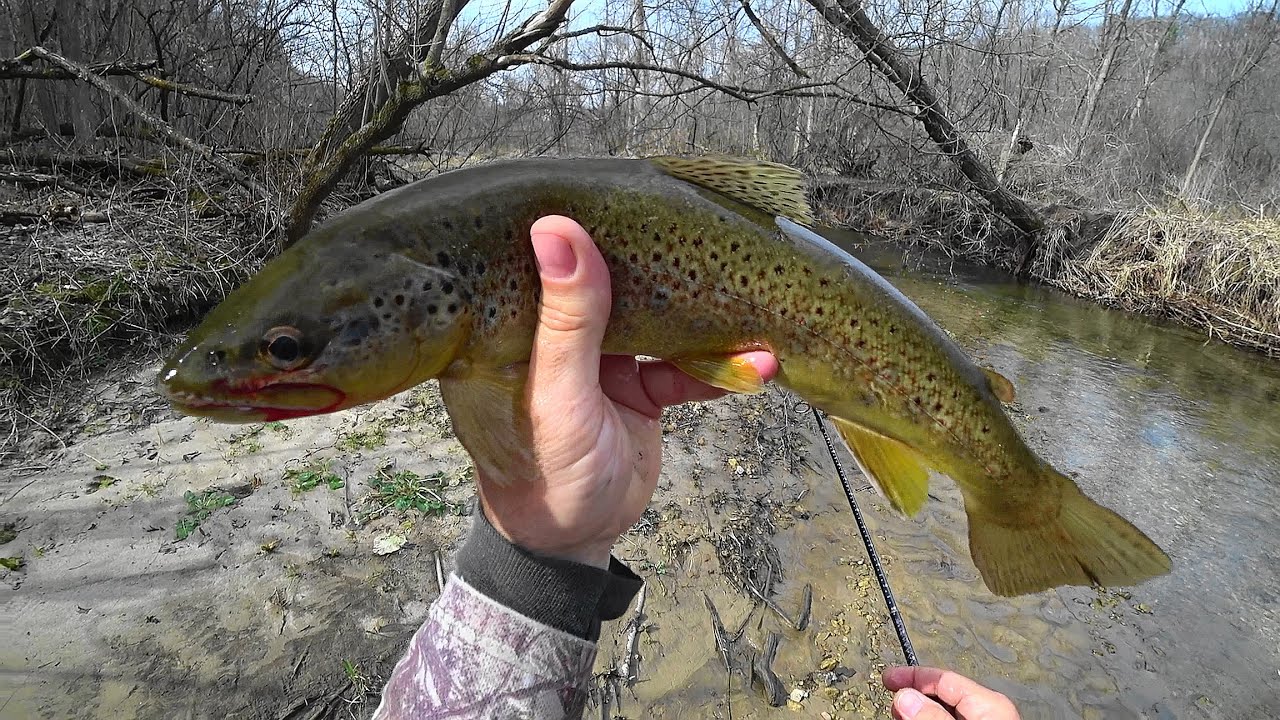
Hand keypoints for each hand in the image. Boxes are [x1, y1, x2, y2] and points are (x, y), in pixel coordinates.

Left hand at [475, 216, 778, 567]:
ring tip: (753, 314)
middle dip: (664, 269)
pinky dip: (717, 367)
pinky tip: (756, 363)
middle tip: (708, 243)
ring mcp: (600, 360)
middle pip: (611, 280)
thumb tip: (558, 228)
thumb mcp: (559, 394)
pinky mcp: (636, 387)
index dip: (584, 223)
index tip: (627, 192)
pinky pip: (682, 366)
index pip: (547, 255)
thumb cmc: (543, 475)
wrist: (572, 545)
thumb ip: (567, 318)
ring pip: (658, 320)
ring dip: (705, 322)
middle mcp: (554, 334)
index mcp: (514, 324)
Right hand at [882, 667, 1020, 719]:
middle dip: (914, 696)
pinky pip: (952, 719)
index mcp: (989, 703)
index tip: (888, 679)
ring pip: (944, 709)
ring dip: (921, 712)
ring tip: (903, 716)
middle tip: (893, 705)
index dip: (911, 676)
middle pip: (941, 693)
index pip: (941, 677)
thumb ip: (933, 716)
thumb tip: (905, 697)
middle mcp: (988, 710)